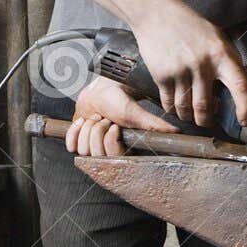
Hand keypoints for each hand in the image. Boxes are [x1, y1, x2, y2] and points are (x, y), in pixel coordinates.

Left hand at [64, 76, 178, 156]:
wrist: (101, 90)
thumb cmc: (118, 99)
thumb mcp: (133, 111)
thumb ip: (153, 124)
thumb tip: (176, 132)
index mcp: (121, 148)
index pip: (112, 157)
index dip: (110, 140)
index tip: (114, 125)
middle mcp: (106, 150)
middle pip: (95, 154)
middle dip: (98, 131)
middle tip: (104, 119)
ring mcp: (91, 146)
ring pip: (83, 149)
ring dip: (87, 128)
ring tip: (95, 118)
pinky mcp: (78, 140)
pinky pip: (71, 145)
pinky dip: (73, 131)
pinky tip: (82, 121)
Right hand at [127, 0, 246, 128]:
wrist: (157, 14)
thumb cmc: (190, 26)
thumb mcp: (216, 38)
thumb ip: (227, 62)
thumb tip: (240, 91)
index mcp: (221, 54)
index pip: (241, 85)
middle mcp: (202, 63)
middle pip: (206, 107)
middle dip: (208, 121)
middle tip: (211, 122)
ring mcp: (180, 70)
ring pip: (186, 109)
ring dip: (190, 118)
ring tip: (192, 117)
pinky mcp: (161, 75)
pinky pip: (169, 103)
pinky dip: (173, 110)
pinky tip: (176, 108)